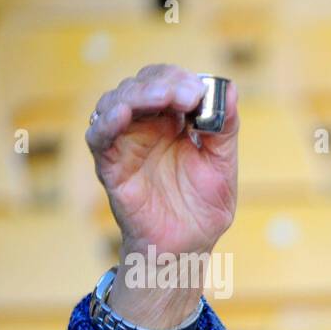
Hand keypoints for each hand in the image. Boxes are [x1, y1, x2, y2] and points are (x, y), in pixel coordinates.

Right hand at [86, 64, 238, 327]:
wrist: (187, 248)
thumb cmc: (204, 209)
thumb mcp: (223, 166)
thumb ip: (225, 130)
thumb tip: (232, 90)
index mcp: (174, 122)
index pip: (169, 83)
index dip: (182, 81)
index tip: (199, 91)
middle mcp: (146, 126)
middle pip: (143, 85)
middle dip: (163, 83)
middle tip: (185, 94)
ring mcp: (125, 143)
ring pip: (117, 102)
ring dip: (137, 94)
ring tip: (161, 97)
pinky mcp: (109, 164)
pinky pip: (98, 136)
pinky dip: (107, 121)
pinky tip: (122, 114)